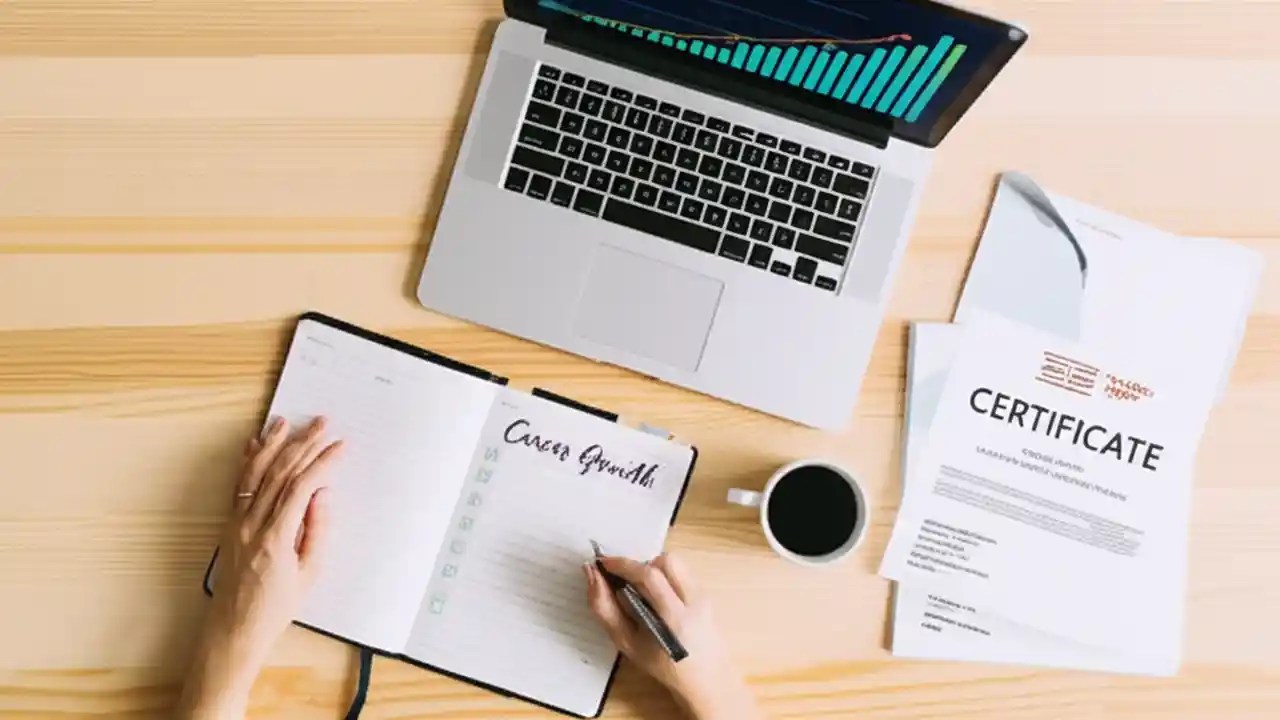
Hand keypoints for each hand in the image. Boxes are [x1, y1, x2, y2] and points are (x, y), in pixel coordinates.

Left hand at [177, 417, 342, 718]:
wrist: (233, 630)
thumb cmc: (274, 609)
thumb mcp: (308, 574)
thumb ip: (317, 531)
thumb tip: (322, 496)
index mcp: (276, 537)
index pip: (301, 487)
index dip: (322, 462)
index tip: (340, 447)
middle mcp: (252, 524)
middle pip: (279, 473)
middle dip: (303, 444)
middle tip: (321, 423)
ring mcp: (237, 523)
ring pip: (256, 474)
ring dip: (273, 444)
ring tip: (286, 422)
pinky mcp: (229, 525)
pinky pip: (239, 486)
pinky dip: (248, 462)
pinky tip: (255, 445)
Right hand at [585, 553, 762, 719]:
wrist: (703, 679)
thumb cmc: (663, 665)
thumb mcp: (627, 643)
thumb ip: (604, 608)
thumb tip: (592, 575)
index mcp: (674, 617)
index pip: (649, 576)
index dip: (624, 564)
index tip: (604, 563)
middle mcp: (694, 601)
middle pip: (667, 561)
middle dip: (641, 564)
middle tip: (626, 580)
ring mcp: (704, 596)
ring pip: (676, 562)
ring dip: (655, 568)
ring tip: (644, 590)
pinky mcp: (708, 594)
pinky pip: (683, 572)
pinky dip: (666, 575)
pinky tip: (659, 597)